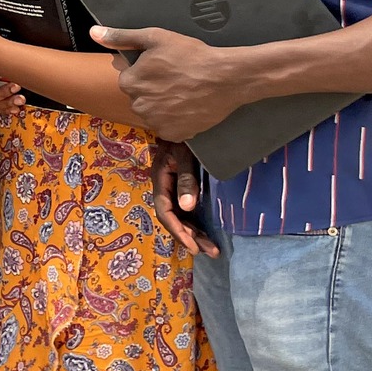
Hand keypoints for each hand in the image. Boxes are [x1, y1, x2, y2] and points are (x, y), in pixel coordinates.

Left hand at [91, 25, 245, 139]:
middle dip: (152, 90)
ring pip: (152, 114)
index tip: (162, 68)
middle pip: (139, 98)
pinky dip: (175, 120)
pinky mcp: (175, 135)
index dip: (145, 73)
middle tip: (174, 79)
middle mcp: (139, 106)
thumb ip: (121, 37)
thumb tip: (94, 33)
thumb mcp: (154, 37)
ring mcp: (157, 123)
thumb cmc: (190, 55)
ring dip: (162, 106)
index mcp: (130, 83)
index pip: (129, 80)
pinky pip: (168, 127)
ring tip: (182, 92)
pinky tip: (187, 106)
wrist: (225, 78)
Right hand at [148, 140, 217, 257]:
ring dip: (193, 233)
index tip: (193, 246)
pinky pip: (185, 210)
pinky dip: (194, 223)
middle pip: (172, 218)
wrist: (186, 118)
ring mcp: (171, 187)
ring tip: (211, 248)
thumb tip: (187, 207)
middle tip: (209, 252)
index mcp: (160, 179)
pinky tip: (205, 232)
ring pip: (179, 216)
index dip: (178, 230)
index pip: (165, 211)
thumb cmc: (185, 135)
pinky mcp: (181, 186)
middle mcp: (164, 186)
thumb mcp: (185, 155)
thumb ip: (186, 179)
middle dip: (189, 237)